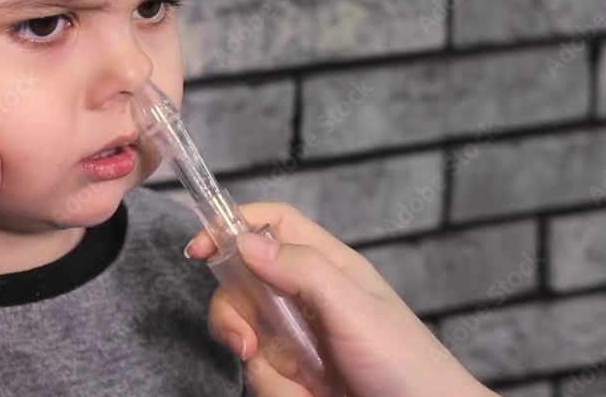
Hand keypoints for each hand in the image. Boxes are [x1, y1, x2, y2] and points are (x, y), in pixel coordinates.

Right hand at [185, 202, 495, 396]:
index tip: (198, 248)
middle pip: (240, 284)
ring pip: (246, 337)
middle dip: (234, 316)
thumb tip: (244, 239)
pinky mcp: (294, 377)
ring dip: (266, 370)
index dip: (233, 225)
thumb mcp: (354, 309)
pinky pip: (261, 378)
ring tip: (306, 388)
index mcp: (326, 266)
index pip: (271, 225)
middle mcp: (305, 297)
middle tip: (247, 345)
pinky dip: (278, 392)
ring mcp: (297, 339)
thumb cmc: (406, 363)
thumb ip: (302, 269)